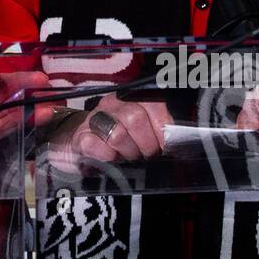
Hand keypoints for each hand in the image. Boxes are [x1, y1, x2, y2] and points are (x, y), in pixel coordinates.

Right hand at [46, 94, 172, 173]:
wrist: (85, 147)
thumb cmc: (120, 142)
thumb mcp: (142, 133)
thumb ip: (159, 132)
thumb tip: (178, 143)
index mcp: (132, 99)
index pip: (153, 105)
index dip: (162, 128)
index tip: (165, 146)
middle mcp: (113, 105)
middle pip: (135, 118)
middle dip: (146, 144)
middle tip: (145, 155)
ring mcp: (94, 119)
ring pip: (117, 133)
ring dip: (127, 152)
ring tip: (128, 157)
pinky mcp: (81, 136)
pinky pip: (97, 146)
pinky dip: (107, 158)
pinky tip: (110, 159)